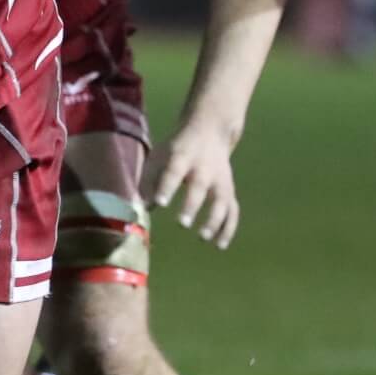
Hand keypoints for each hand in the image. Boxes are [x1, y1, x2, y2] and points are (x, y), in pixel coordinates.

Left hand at [141, 118, 241, 247]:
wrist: (210, 130)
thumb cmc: (176, 149)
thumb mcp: (158, 155)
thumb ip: (148, 180)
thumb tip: (143, 207)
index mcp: (181, 157)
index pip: (173, 172)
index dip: (166, 187)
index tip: (159, 203)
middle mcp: (203, 168)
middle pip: (199, 186)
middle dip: (191, 205)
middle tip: (182, 223)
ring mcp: (219, 179)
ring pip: (222, 200)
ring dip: (214, 220)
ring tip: (202, 237)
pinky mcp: (229, 189)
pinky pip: (233, 210)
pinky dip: (228, 228)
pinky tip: (219, 245)